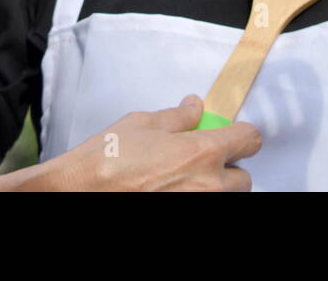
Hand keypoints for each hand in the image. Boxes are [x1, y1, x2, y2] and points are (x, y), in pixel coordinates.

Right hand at [0, 94, 261, 191]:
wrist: (78, 193)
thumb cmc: (105, 160)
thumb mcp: (141, 125)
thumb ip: (177, 117)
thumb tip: (195, 107)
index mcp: (203, 152)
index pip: (250, 140)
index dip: (241, 135)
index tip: (234, 135)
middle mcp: (208, 185)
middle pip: (243, 178)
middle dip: (227, 168)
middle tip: (200, 162)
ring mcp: (198, 206)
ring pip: (224, 198)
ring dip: (212, 188)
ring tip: (181, 181)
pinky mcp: (186, 220)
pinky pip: (203, 208)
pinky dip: (192, 199)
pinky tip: (169, 192)